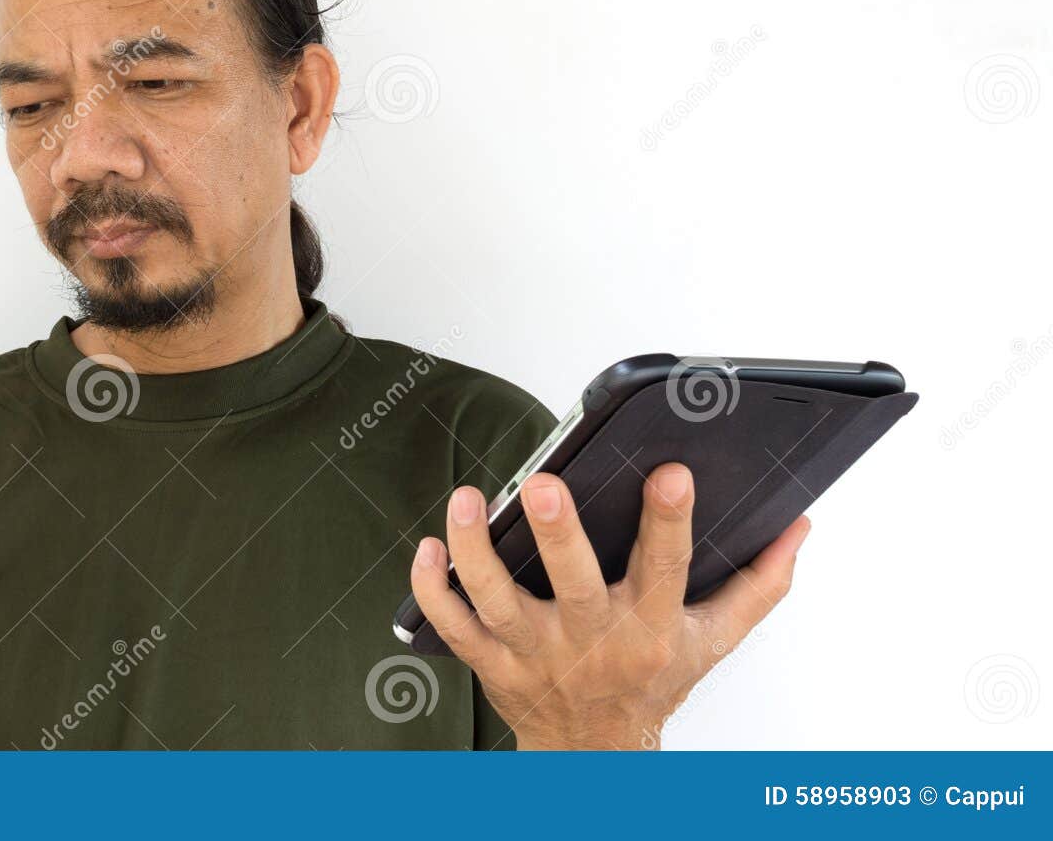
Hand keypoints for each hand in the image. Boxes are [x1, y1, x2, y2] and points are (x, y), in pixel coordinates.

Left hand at [409, 463, 809, 749]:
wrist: (598, 755)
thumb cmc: (653, 684)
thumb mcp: (714, 640)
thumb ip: (758, 583)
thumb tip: (797, 527)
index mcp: (649, 628)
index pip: (665, 569)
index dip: (669, 521)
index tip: (671, 472)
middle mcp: (591, 640)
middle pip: (573, 585)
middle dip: (559, 535)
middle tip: (546, 485)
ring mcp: (535, 652)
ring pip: (497, 599)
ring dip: (477, 548)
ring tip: (469, 500)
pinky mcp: (491, 662)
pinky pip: (454, 625)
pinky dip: (434, 588)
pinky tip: (430, 547)